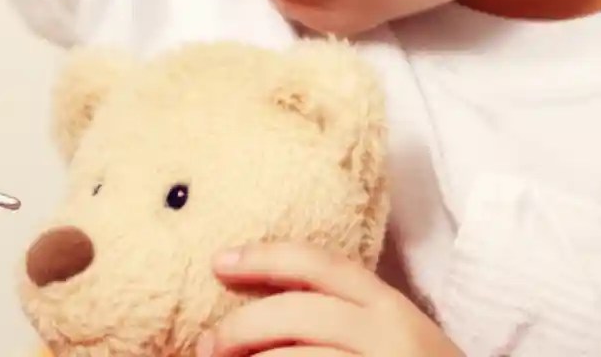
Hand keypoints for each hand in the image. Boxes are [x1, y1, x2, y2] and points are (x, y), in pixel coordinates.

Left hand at [196, 242, 464, 356]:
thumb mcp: (393, 335)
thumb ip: (341, 315)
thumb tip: (261, 309)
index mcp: (390, 306)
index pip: (319, 265)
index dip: (263, 257)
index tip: (217, 261)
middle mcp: (389, 333)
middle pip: (295, 312)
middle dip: (240, 325)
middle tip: (207, 343)